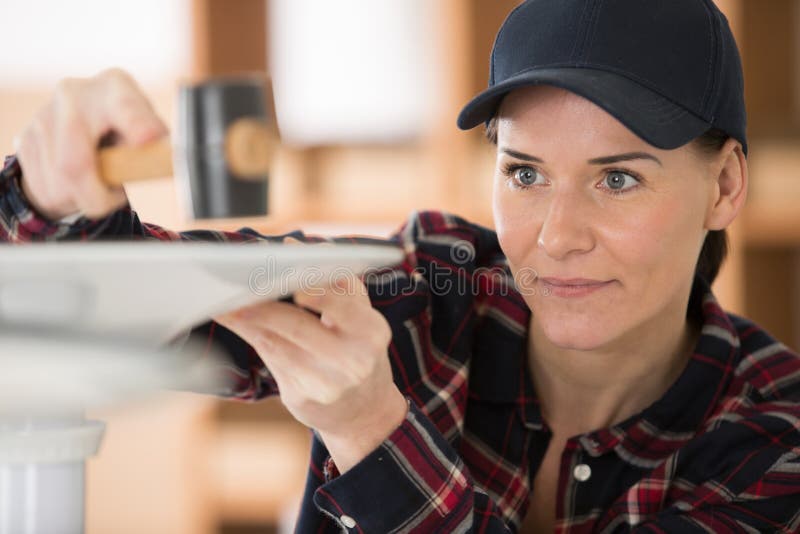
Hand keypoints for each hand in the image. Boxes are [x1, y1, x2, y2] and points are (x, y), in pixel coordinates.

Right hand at [14, 68, 167, 220]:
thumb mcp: (149, 133)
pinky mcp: (25, 137)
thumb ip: (155, 149)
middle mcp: (73, 94)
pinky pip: (45, 189)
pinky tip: (76, 181)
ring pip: (60, 185)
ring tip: (98, 182)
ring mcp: (43, 115)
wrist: (83, 118)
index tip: (150, 139)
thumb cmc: (127, 130)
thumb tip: (164, 163)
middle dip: (96, 196)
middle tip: (114, 200)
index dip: (138, 125)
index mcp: (115, 87)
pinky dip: (66, 197)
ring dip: (83, 197)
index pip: (126, 107)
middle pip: (76, 164)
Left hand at [214, 270, 407, 472]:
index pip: (339, 301)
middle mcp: (352, 361)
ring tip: (221, 299)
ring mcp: (325, 383)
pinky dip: (247, 334)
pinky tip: (230, 317)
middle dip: (263, 304)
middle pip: (298, 325)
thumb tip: (296, 244)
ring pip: (276, 342)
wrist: (364, 411)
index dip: (310, 286)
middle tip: (234, 284)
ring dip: (245, 318)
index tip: (282, 271)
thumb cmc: (357, 349)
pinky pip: (267, 358)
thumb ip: (335, 279)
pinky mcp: (301, 397)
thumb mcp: (362, 316)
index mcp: (372, 332)